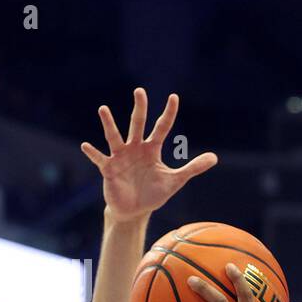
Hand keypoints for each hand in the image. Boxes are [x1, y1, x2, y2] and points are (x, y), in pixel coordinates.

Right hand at [80, 87, 216, 221]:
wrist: (135, 210)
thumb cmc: (153, 193)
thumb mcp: (175, 180)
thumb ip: (193, 168)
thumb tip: (214, 157)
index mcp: (152, 149)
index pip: (162, 128)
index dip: (168, 114)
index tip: (174, 97)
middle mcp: (135, 148)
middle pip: (138, 125)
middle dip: (140, 108)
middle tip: (140, 91)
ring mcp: (121, 157)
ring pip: (115, 137)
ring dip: (109, 124)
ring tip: (103, 109)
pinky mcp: (109, 169)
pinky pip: (100, 159)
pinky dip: (93, 153)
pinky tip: (86, 145)